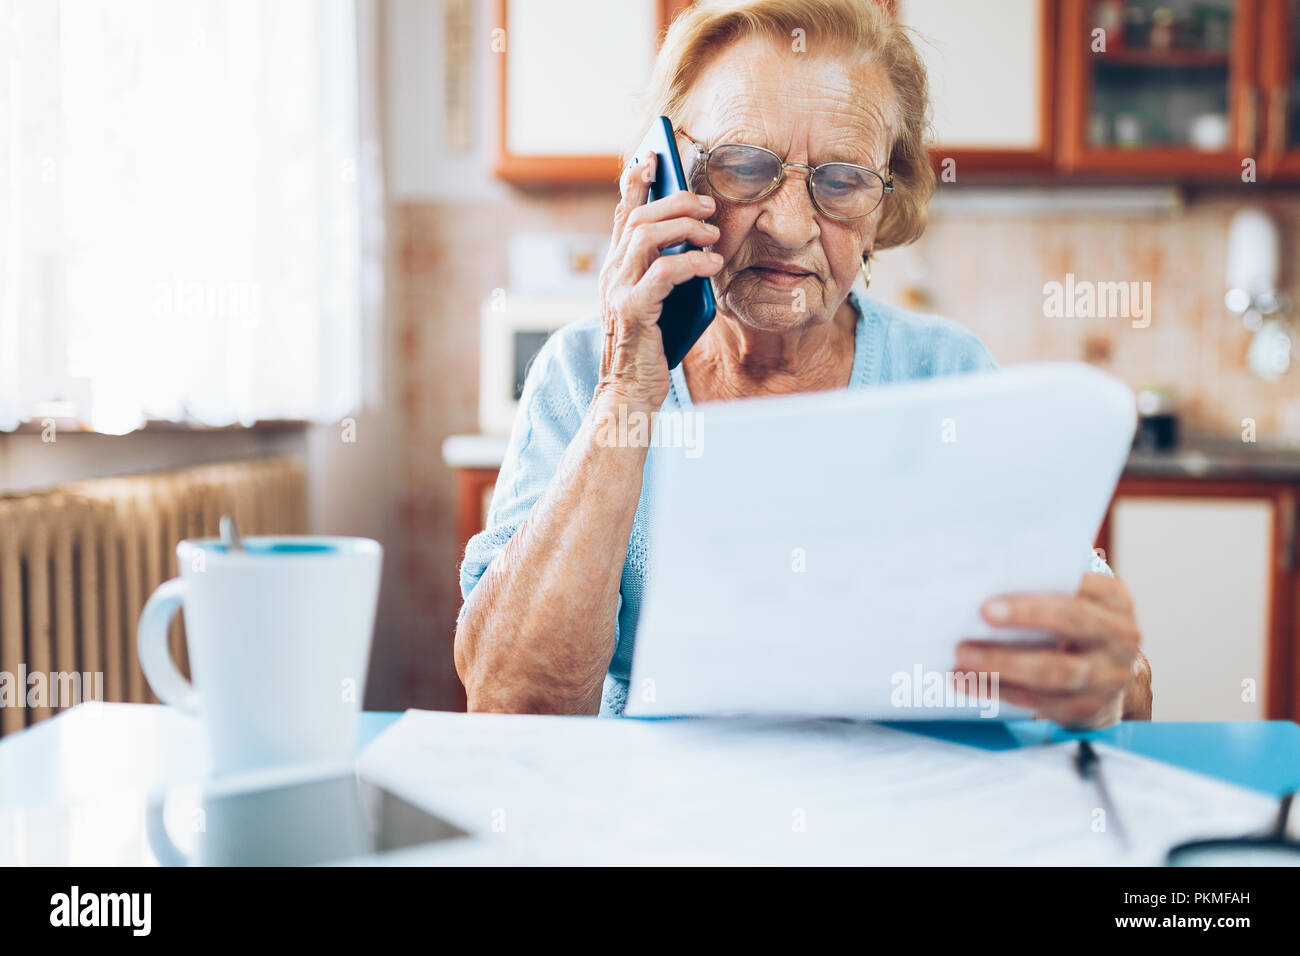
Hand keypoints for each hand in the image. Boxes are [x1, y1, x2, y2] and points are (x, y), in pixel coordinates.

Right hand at [596, 152, 723, 410]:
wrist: (627, 395)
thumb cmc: (649, 351)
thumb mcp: (659, 303)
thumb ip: (667, 272)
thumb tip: (699, 242)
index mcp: (615, 269)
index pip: (622, 214)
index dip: (635, 182)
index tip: (653, 156)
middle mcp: (611, 275)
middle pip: (638, 217)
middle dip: (675, 201)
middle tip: (708, 204)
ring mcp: (618, 292)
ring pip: (647, 236)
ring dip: (684, 226)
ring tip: (713, 232)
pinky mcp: (633, 312)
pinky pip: (664, 273)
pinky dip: (692, 263)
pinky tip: (713, 265)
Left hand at [954, 573, 1150, 728]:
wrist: (1113, 678)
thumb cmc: (1077, 625)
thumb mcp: (1077, 599)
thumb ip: (1045, 583)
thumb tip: (985, 572)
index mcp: (1114, 600)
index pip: (1081, 587)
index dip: (1040, 590)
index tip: (994, 596)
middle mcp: (1119, 637)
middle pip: (1072, 622)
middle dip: (1025, 617)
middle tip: (979, 614)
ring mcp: (1108, 677)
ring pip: (1055, 671)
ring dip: (1003, 663)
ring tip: (961, 655)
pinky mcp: (1088, 708)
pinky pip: (1041, 702)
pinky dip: (1000, 691)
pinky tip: (969, 682)